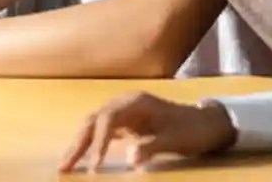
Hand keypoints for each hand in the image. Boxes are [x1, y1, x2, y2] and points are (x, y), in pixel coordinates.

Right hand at [59, 93, 236, 172]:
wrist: (208, 123)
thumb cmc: (193, 130)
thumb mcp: (176, 140)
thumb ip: (152, 147)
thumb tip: (130, 158)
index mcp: (137, 103)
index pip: (108, 119)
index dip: (98, 142)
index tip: (94, 166)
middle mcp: (127, 104)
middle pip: (94, 120)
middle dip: (78, 143)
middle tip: (63, 167)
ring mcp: (126, 112)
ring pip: (95, 125)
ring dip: (80, 144)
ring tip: (66, 165)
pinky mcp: (128, 122)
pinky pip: (102, 131)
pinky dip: (91, 144)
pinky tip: (83, 158)